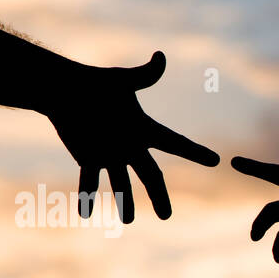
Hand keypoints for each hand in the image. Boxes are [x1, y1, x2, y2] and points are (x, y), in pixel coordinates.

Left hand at [43, 51, 218, 223]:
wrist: (63, 89)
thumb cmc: (94, 83)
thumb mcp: (120, 80)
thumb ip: (144, 75)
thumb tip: (160, 56)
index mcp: (143, 129)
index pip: (175, 143)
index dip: (195, 152)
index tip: (216, 160)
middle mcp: (131, 145)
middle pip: (150, 176)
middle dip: (159, 196)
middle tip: (167, 216)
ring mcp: (111, 154)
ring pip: (121, 184)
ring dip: (125, 203)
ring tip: (127, 220)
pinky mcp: (88, 158)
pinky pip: (90, 182)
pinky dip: (87, 197)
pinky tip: (86, 213)